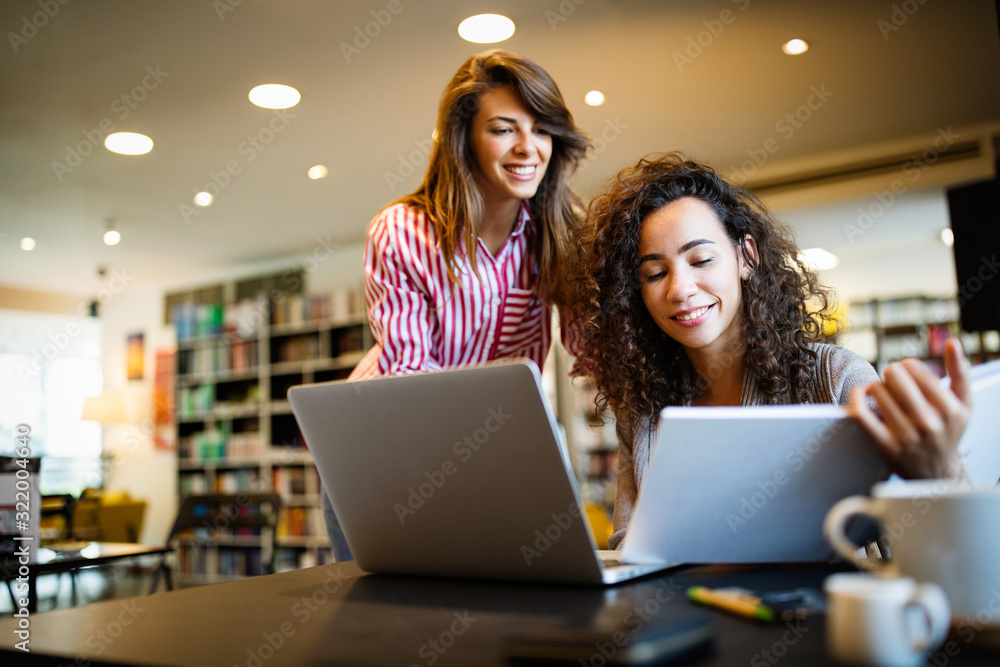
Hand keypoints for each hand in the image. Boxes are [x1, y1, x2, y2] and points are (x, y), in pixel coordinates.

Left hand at [850, 338, 971, 478]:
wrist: (935, 472)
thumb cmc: (948, 431)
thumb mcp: (963, 404)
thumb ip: (961, 372)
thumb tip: (953, 342)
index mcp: (950, 409)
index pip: (914, 368)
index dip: (906, 366)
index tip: (907, 373)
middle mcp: (929, 423)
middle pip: (893, 376)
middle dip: (891, 374)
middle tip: (894, 382)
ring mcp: (905, 436)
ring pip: (877, 390)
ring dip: (876, 387)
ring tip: (884, 393)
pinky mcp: (884, 446)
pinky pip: (860, 413)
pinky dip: (856, 397)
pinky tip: (863, 394)